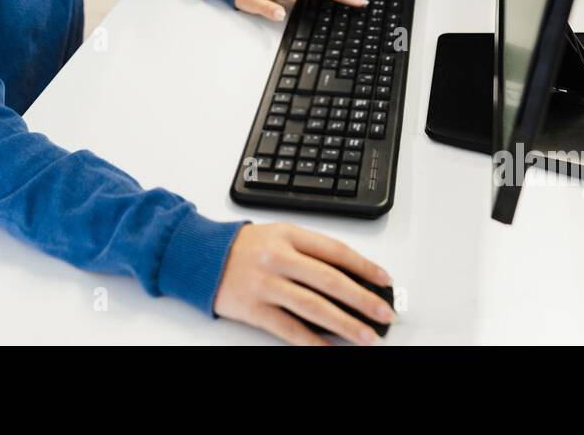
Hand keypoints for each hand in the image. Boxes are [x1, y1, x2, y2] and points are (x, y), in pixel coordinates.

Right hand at [214, 222, 394, 344]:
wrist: (199, 256)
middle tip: (384, 313)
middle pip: (329, 280)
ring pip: (313, 307)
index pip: (335, 251)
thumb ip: (310, 251)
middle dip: (362, 299)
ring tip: (366, 335)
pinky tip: (330, 348)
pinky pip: (289, 329)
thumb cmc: (244, 247)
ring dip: (345, 324)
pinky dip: (312, 341)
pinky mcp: (253, 309)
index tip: (385, 281)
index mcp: (288, 235)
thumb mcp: (278, 235)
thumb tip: (350, 276)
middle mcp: (278, 258)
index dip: (364, 267)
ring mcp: (265, 285)